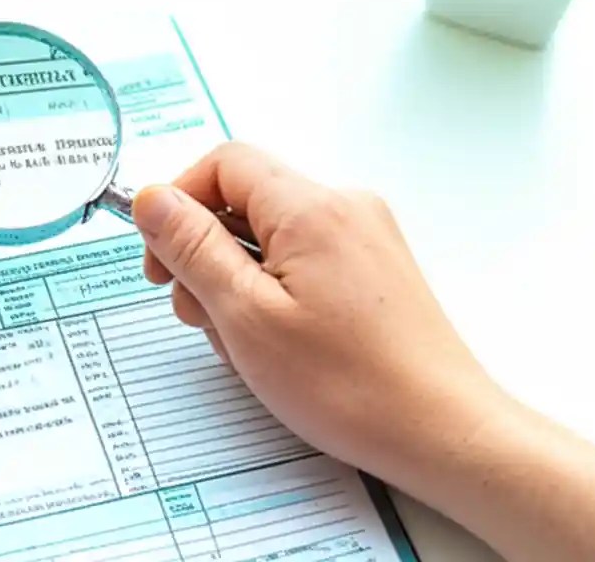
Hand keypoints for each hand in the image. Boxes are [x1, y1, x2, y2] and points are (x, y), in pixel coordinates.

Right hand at [131, 142, 594, 561]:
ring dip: (238, 282)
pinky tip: (278, 345)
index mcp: (311, 208)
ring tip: (246, 344)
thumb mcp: (244, 315)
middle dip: (206, 254)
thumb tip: (152, 198)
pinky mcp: (374, 269)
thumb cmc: (350, 385)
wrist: (442, 432)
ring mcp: (365, 237)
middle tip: (201, 316)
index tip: (160, 260)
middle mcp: (344, 207)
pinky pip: (302, 261)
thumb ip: (192, 248)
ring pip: (270, 237)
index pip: (223, 162)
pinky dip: (273, 294)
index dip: (178, 203)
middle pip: (245, 201)